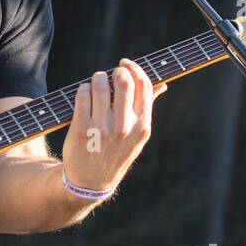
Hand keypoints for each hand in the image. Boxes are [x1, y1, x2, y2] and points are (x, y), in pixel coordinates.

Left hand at [61, 58, 162, 193]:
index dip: (134, 68)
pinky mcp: (82, 128)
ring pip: (100, 84)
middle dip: (115, 71)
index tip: (125, 63)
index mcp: (142, 126)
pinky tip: (85, 94)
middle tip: (109, 73)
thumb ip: (146, 108)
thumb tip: (162, 84)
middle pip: (123, 80)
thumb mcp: (136, 136)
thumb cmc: (115, 152)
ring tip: (95, 84)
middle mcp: (124, 127)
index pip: (144, 85)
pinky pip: (82, 94)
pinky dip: (83, 89)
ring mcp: (102, 128)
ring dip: (97, 78)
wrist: (90, 181)